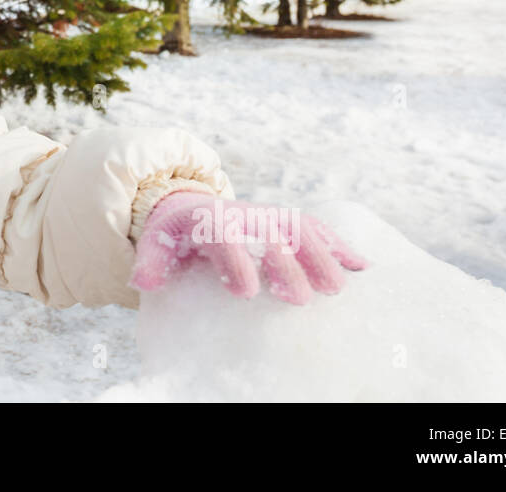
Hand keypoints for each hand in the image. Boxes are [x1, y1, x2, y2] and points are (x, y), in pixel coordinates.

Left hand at [131, 190, 367, 304]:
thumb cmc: (176, 234)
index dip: (235, 262)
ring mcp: (268, 216)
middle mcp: (244, 215)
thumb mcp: (158, 244)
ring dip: (322, 254)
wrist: (191, 207)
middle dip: (287, 262)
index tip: (246, 292)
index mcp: (210, 221)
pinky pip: (317, 228)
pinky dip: (340, 244)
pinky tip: (363, 266)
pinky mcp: (285, 221)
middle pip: (271, 232)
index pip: (224, 237)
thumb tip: (142, 281)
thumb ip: (150, 264)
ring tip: (339, 286)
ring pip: (300, 228)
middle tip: (300, 298)